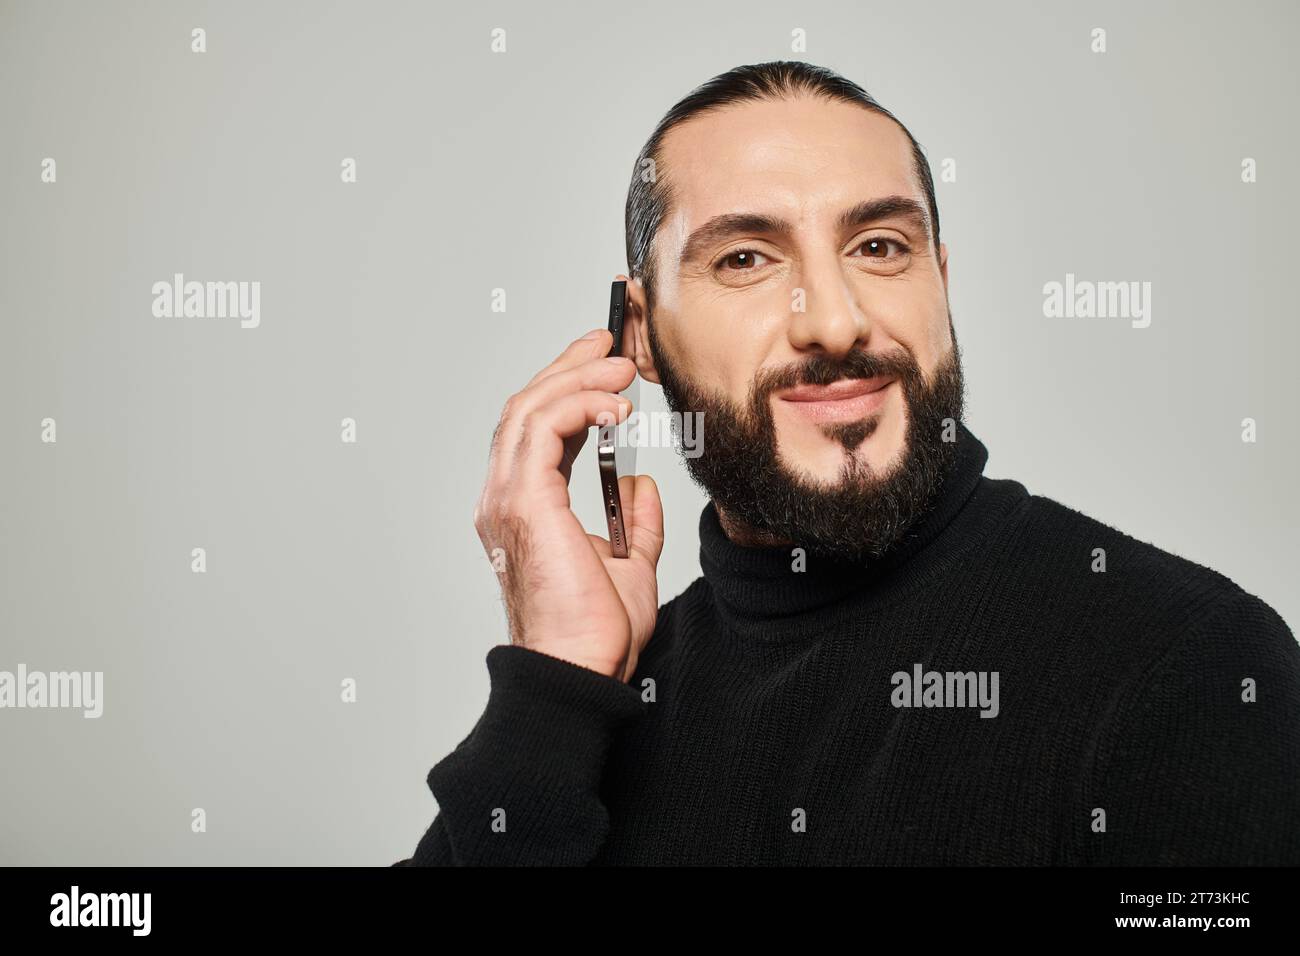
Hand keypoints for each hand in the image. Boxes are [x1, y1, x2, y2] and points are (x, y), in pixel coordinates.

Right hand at [474, 328, 663, 682]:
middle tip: (609, 339)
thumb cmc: (594, 633)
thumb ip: (632, 522)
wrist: (582, 671)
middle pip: (526, 408)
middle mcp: (504, 498)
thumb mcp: (629, 565)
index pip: (536, 430)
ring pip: (528, 409)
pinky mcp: (523, 503)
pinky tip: (614, 404)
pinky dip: (577, 405)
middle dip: (569, 365)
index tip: (605, 361)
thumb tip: (639, 486)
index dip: (568, 387)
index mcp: (524, 509)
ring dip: (576, 377)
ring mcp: (507, 499)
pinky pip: (542, 430)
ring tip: (619, 362)